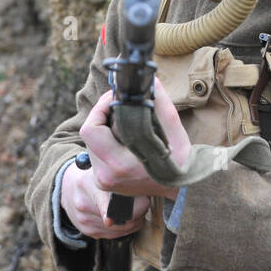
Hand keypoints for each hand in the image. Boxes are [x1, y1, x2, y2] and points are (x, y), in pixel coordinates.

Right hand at [59, 162, 151, 239]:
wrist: (66, 189)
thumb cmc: (90, 176)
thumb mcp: (100, 169)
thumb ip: (117, 176)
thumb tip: (143, 184)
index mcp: (87, 184)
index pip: (109, 200)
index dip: (132, 205)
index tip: (145, 202)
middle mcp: (83, 204)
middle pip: (122, 217)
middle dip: (140, 210)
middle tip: (146, 202)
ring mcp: (84, 220)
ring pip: (122, 228)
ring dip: (135, 220)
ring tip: (137, 209)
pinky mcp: (88, 232)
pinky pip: (115, 235)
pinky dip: (126, 228)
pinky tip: (127, 218)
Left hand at [80, 76, 191, 200]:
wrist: (181, 190)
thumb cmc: (179, 161)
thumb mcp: (173, 129)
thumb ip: (159, 102)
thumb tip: (149, 81)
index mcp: (119, 164)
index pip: (91, 129)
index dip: (101, 107)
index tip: (117, 97)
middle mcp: (106, 175)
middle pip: (89, 134)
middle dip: (102, 115)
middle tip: (120, 104)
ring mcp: (103, 181)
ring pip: (91, 143)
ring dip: (104, 127)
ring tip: (125, 122)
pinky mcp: (104, 182)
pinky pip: (96, 152)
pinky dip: (107, 140)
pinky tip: (124, 137)